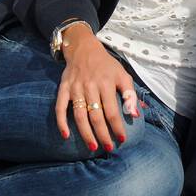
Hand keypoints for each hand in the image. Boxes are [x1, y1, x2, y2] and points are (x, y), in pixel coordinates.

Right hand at [53, 26, 140, 153]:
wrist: (83, 48)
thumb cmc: (106, 65)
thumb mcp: (122, 74)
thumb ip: (130, 94)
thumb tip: (136, 115)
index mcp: (106, 83)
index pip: (112, 111)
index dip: (117, 127)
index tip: (122, 139)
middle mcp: (90, 87)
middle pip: (96, 116)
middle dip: (102, 135)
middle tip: (108, 148)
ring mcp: (75, 88)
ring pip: (79, 115)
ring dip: (85, 133)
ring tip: (92, 147)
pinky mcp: (63, 88)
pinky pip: (60, 107)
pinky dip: (61, 122)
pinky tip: (65, 135)